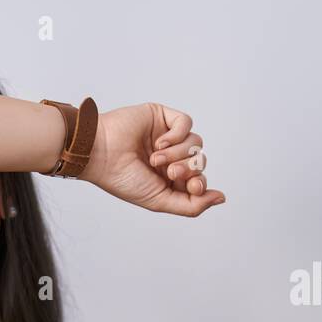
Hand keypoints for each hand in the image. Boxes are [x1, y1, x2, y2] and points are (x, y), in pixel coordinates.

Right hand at [79, 103, 224, 216]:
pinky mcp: (163, 117)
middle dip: (189, 168)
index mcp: (168, 178)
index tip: (193, 186)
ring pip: (196, 144)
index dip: (201, 183)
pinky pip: (187, 123)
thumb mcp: (159, 200)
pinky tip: (159, 142)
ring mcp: (167, 136)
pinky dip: (177, 135)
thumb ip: (190, 205)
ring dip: (178, 153)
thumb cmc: (123, 179)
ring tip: (156, 158)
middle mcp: (170, 157)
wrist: (101, 155)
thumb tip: (221, 198)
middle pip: (200, 161)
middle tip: (169, 171)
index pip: (199, 180)